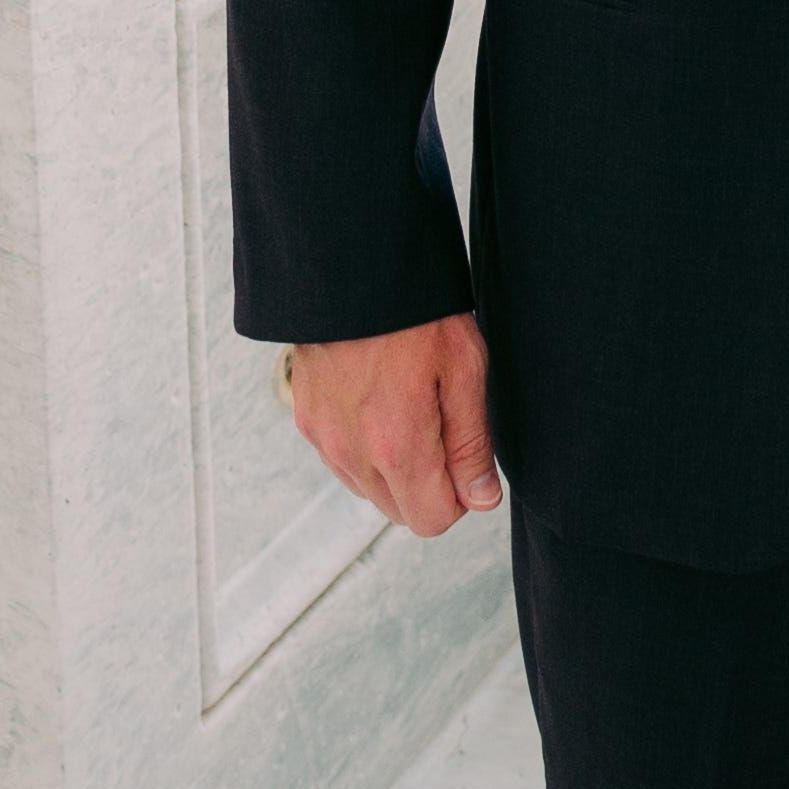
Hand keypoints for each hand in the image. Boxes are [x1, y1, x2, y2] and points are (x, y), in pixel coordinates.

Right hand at [289, 312, 499, 535]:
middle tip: (442, 423)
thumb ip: (472, 444)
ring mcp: (324, 439)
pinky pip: (343, 460)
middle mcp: (352, 454)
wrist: (351, 268)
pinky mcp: (307, 419)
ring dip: (395, 468)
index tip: (466, 457)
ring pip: (369, 488)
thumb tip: (481, 501)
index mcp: (398, 447)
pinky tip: (381, 400)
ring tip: (410, 405)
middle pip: (399, 511)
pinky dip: (365, 447)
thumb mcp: (465, 369)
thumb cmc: (417, 313)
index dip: (459, 498)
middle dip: (428, 485)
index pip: (431, 521)